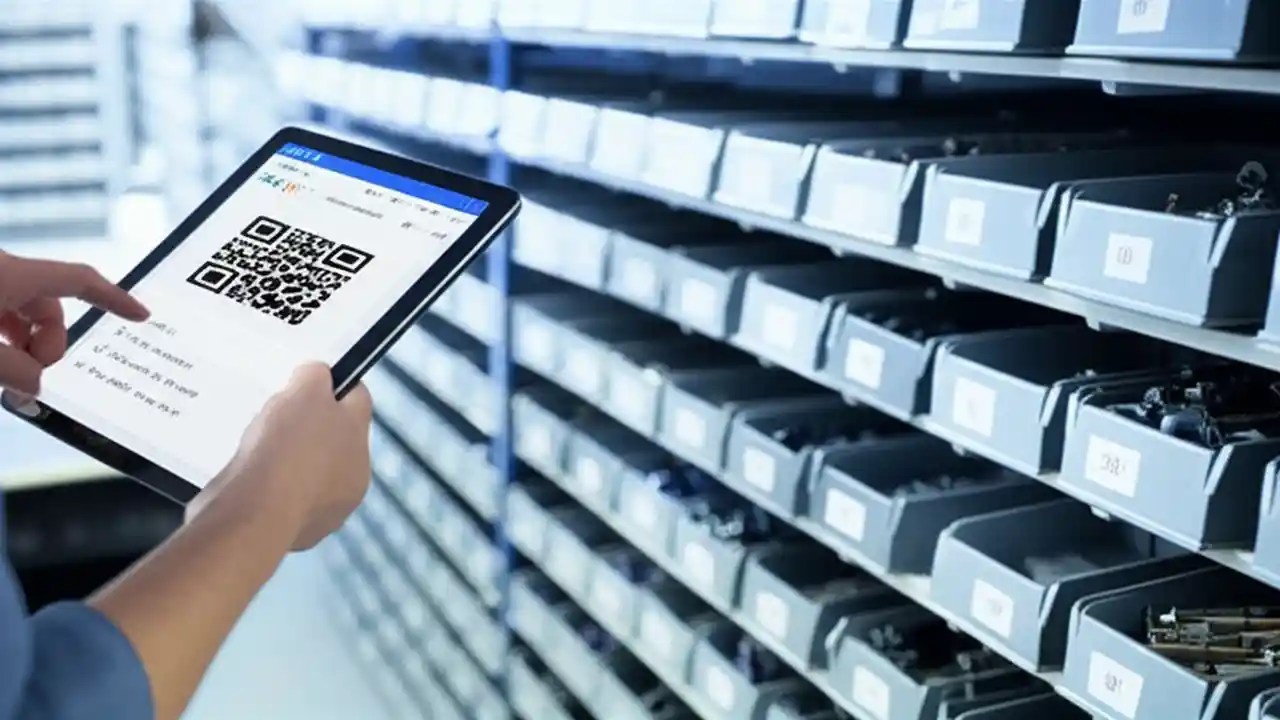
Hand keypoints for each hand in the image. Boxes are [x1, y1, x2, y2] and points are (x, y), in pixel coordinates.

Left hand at [0, 252, 147, 392]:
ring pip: (21, 311)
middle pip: (49, 306)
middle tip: (32, 375)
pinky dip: (5, 337)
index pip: (79, 281)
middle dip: (48, 344)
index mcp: (13, 273)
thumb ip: (16, 371)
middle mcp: (2, 269)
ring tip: (9, 375)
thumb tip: (34, 385)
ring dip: (24, 344)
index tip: (139, 315)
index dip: (113, 298)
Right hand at [192, 363, 372, 550]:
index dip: (334, 383)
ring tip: (258, 447)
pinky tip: (249, 477)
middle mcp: (353, 479)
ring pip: (309, 470)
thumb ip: (316, 377)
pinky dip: (271, 486)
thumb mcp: (305, 392)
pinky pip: (284, 498)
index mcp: (359, 442)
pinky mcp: (296, 532)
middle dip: (309, 424)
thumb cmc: (286, 447)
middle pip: (334, 437)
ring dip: (289, 458)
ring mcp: (326, 510)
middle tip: (276, 414)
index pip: (358, 399)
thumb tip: (319, 377)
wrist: (254, 515)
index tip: (306, 380)